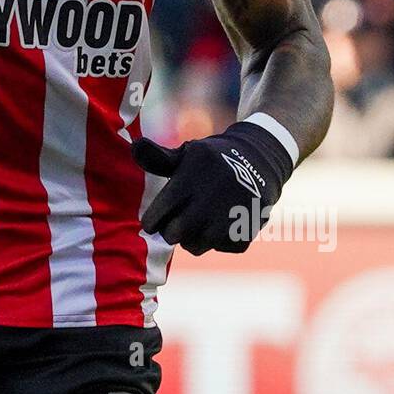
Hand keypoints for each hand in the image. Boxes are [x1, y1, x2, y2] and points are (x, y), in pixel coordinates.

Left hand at [131, 121, 292, 254]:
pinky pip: (222, 247)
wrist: (259, 158)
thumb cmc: (212, 158)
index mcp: (189, 181)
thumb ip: (159, 158)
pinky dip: (220, 240)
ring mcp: (230, 217)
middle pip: (174, 235)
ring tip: (197, 223)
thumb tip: (135, 147)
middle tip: (175, 223)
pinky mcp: (247, 228)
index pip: (158, 215)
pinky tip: (222, 223)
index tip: (153, 221)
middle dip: (170, 231)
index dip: (152, 221)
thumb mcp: (187, 152)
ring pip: (196, 246)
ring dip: (193, 238)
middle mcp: (209, 200)